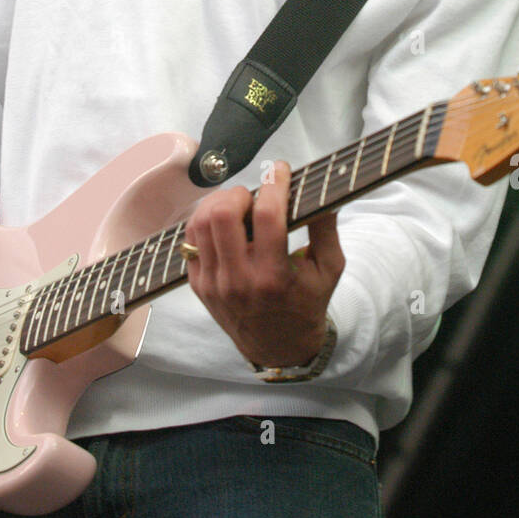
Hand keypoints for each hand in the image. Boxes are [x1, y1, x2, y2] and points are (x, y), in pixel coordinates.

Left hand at [183, 161, 344, 366]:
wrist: (278, 347)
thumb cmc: (307, 304)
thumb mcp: (329, 269)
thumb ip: (326, 228)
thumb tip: (322, 190)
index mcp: (274, 277)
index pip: (267, 216)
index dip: (274, 184)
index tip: (279, 169)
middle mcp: (238, 281)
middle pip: (223, 215)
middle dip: (240, 193)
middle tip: (254, 196)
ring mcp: (213, 284)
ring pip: (201, 223)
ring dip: (219, 204)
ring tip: (238, 206)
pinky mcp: (198, 285)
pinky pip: (190, 240)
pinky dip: (204, 221)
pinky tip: (222, 221)